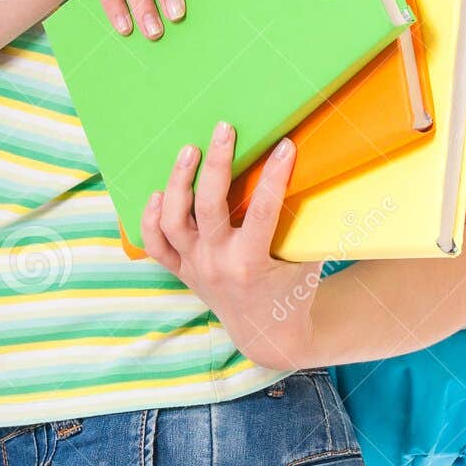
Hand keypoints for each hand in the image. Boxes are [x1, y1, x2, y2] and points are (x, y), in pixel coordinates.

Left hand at [141, 120, 325, 373]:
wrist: (266, 335)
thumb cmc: (293, 293)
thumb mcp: (306, 260)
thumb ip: (304, 224)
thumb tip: (315, 175)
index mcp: (251, 263)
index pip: (262, 210)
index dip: (275, 175)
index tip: (284, 146)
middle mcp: (217, 264)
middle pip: (209, 206)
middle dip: (217, 163)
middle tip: (223, 130)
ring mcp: (195, 267)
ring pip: (173, 221)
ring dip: (178, 182)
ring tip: (190, 150)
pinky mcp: (182, 270)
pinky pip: (155, 245)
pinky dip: (150, 218)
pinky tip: (158, 192)